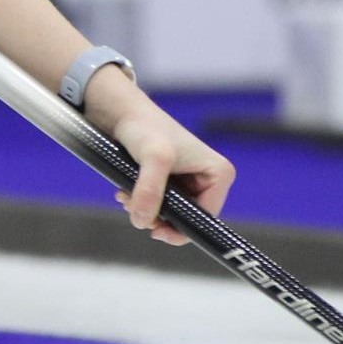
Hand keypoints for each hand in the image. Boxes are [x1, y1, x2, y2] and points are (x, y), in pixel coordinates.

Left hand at [108, 107, 236, 246]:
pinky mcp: (172, 181)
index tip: (154, 230)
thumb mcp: (152, 157)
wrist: (123, 113)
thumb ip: (150, 190)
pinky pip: (159, 204)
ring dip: (147, 211)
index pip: (206, 219)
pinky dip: (142, 203)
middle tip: (134, 207)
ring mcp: (190, 181)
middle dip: (159, 218)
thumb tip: (143, 221)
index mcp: (219, 174)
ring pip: (170, 213)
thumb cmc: (144, 127)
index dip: (181, 230)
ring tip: (126, 196)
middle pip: (187, 218)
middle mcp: (209, 179)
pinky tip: (126, 192)